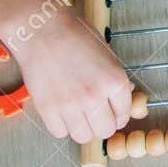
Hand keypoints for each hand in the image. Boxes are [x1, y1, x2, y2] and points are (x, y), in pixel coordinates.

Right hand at [3, 8, 132, 143]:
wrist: (42, 29)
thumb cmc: (74, 35)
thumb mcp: (106, 53)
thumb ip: (116, 78)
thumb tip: (125, 95)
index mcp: (114, 81)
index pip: (124, 115)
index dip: (118, 116)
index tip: (112, 114)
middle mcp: (95, 96)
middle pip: (105, 131)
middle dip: (102, 125)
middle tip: (95, 116)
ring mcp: (70, 104)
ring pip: (83, 136)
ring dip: (82, 128)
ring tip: (78, 114)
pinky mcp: (47, 109)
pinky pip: (60, 133)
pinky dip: (61, 126)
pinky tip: (61, 112)